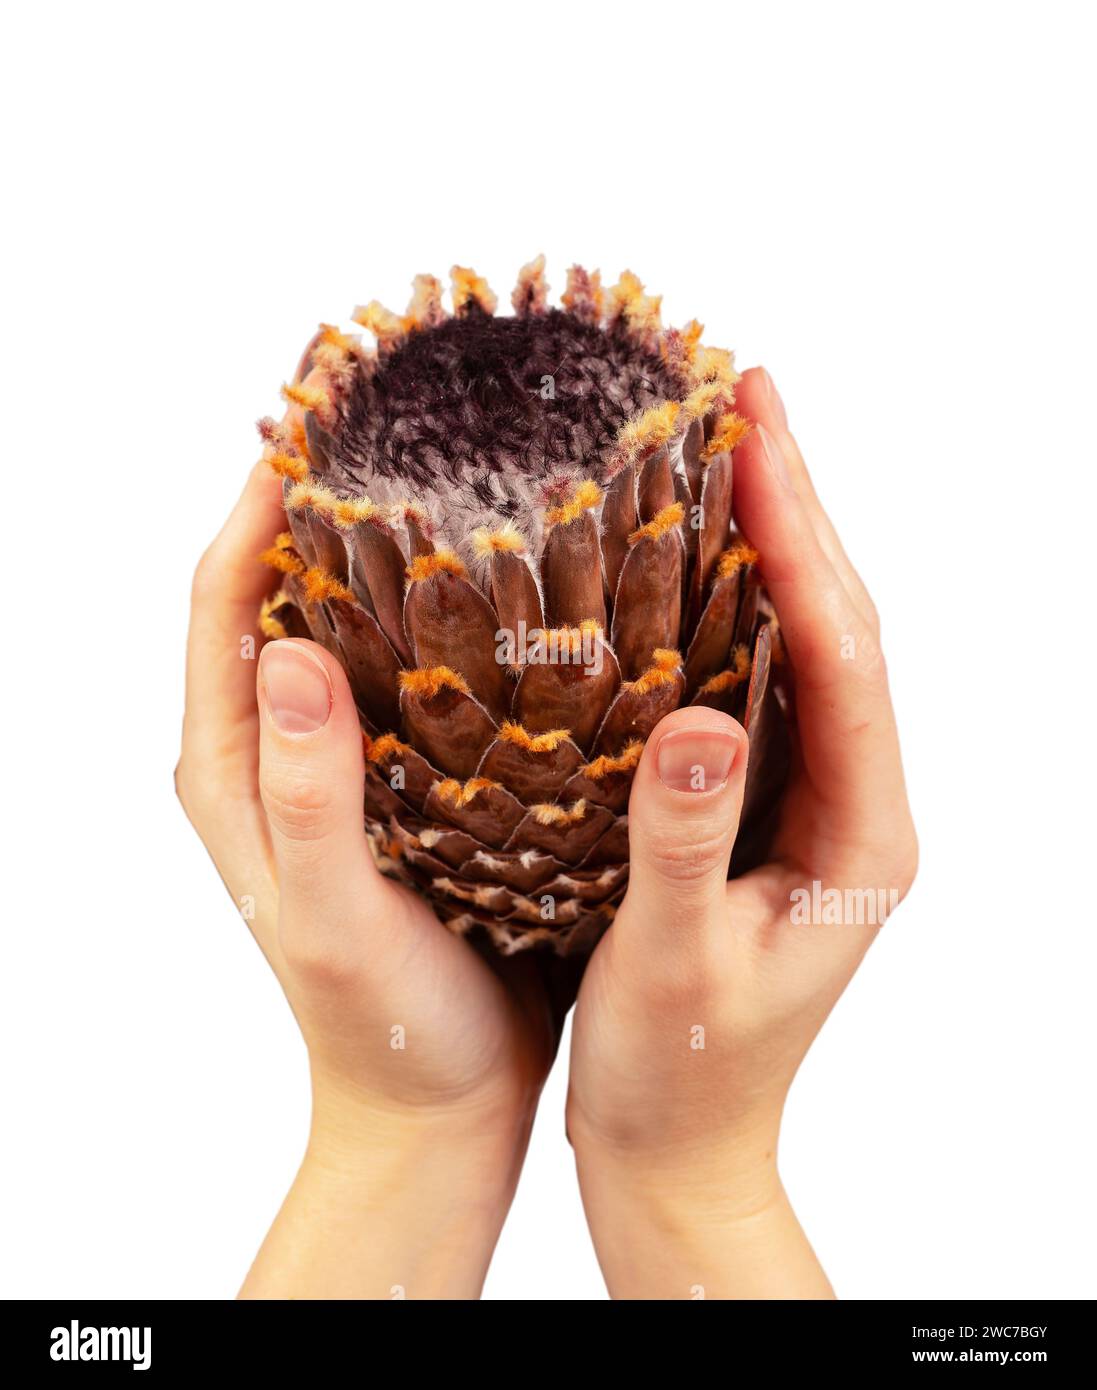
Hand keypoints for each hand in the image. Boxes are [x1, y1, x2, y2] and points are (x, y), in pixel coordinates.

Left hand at [176, 451, 562, 1297]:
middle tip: (412, 425)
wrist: (438, 1103)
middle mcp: (281, 749)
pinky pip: (426, 675)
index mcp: (232, 765)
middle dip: (335, 500)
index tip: (323, 417)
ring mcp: (349, 764)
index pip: (221, 596)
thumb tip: (291, 646)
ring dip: (404, 551)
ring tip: (476, 479)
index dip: (260, 499)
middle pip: (288, 589)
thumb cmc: (378, 1026)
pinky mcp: (413, 785)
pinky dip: (460, 621)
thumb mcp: (331, 918)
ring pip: (364, 625)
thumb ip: (304, 796)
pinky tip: (527, 593)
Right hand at [566, 367, 917, 1298]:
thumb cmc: (683, 1077)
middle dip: (798, 507)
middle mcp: (853, 802)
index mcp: (860, 837)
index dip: (806, 541)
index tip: (762, 438)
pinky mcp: (760, 804)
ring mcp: (809, 798)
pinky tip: (685, 555)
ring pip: (802, 643)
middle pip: (838, 626)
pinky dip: (728, 605)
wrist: (680, 1146)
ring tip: (722, 442)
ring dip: (769, 540)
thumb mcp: (674, 968)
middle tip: (746, 396)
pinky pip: (757, 680)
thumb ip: (684, 844)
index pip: (848, 660)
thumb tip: (696, 718)